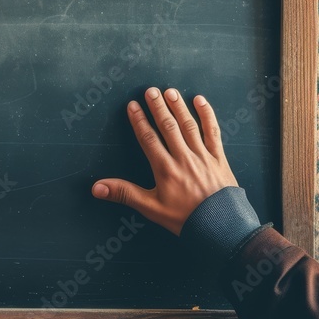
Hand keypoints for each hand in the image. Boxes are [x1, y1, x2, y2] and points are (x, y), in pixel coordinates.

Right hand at [92, 87, 237, 235]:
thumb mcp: (151, 208)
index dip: (139, 121)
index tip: (133, 105)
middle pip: (168, 127)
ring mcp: (203, 156)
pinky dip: (207, 115)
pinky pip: (213, 132)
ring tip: (170, 92)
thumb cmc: (185, 219)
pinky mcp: (219, 158)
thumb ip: (124, 194)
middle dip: (158, 107)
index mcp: (165, 169)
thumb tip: (97, 187)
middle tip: (150, 91)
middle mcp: (183, 158)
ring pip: (189, 125)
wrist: (221, 227)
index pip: (149, 139)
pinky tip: (201, 101)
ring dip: (179, 107)